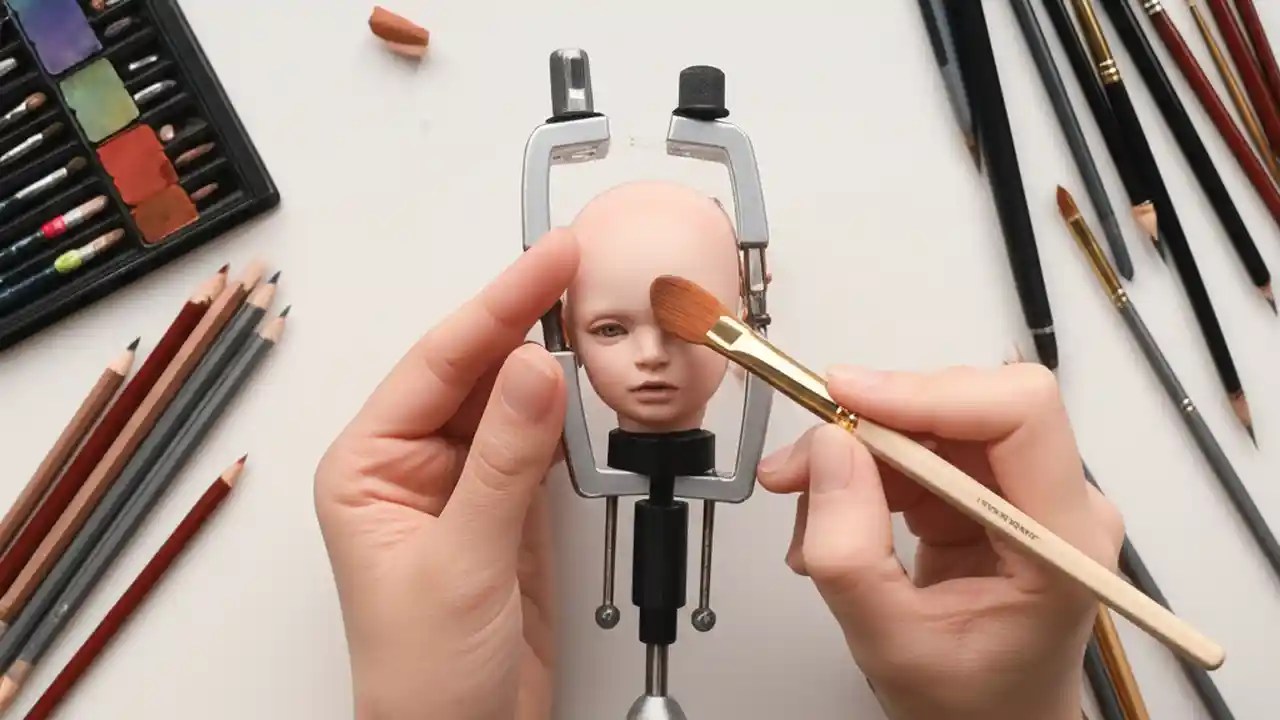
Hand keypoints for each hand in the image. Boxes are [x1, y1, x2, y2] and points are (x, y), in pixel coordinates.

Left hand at [314, 229, 578, 719]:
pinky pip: (536, 440)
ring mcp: (462, 484)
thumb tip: (533, 369)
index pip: (439, 363)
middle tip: (577, 266)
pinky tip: (586, 382)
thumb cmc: (422, 677)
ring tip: (590, 309)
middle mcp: (411, 466)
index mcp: (369, 466)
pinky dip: (566, 411)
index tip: (549, 262)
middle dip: (524, 316)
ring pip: (508, 398)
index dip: (499, 305)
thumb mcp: (462, 561)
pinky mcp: (506, 509)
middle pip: (473, 367)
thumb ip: (503, 460)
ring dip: (548, 357)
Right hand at [757, 363, 1123, 719]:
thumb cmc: (972, 707)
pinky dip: (861, 478)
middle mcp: (1058, 504)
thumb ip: (851, 553)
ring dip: (855, 458)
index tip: (848, 398)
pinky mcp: (984, 496)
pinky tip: (833, 526)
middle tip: (798, 467)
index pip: (1021, 415)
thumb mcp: (892, 644)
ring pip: (930, 426)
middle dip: (872, 427)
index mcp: (1064, 542)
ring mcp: (1022, 495)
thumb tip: (826, 449)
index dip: (930, 391)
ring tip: (808, 520)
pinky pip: (914, 454)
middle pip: (966, 409)